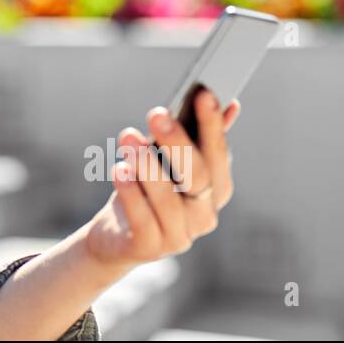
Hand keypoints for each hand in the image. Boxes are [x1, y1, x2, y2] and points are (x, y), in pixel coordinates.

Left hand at [82, 89, 240, 270]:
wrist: (115, 236)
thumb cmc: (146, 188)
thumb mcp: (167, 160)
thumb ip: (194, 136)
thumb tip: (228, 103)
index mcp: (215, 190)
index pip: (218, 156)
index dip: (214, 127)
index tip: (204, 94)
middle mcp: (204, 216)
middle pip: (197, 177)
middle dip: (178, 143)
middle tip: (156, 113)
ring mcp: (180, 236)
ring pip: (168, 199)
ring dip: (147, 166)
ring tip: (128, 138)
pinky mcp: (150, 248)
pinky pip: (142, 219)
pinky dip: (130, 193)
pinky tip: (118, 170)